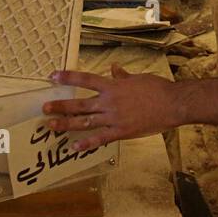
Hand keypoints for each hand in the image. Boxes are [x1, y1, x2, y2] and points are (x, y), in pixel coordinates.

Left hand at [43, 65, 183, 147]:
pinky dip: (86, 144)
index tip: (53, 76)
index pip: (86, 79)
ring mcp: (114, 118)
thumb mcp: (139, 78)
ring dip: (66, 124)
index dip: (68, 77)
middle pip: (79, 103)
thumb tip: (114, 68)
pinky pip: (100, 139)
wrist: (173, 104)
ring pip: (85, 121)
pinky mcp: (121, 132)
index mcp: (113, 86)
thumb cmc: (158, 88)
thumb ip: (123, 76)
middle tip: (44, 108)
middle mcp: (109, 101)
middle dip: (60, 106)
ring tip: (51, 126)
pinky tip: (73, 148)